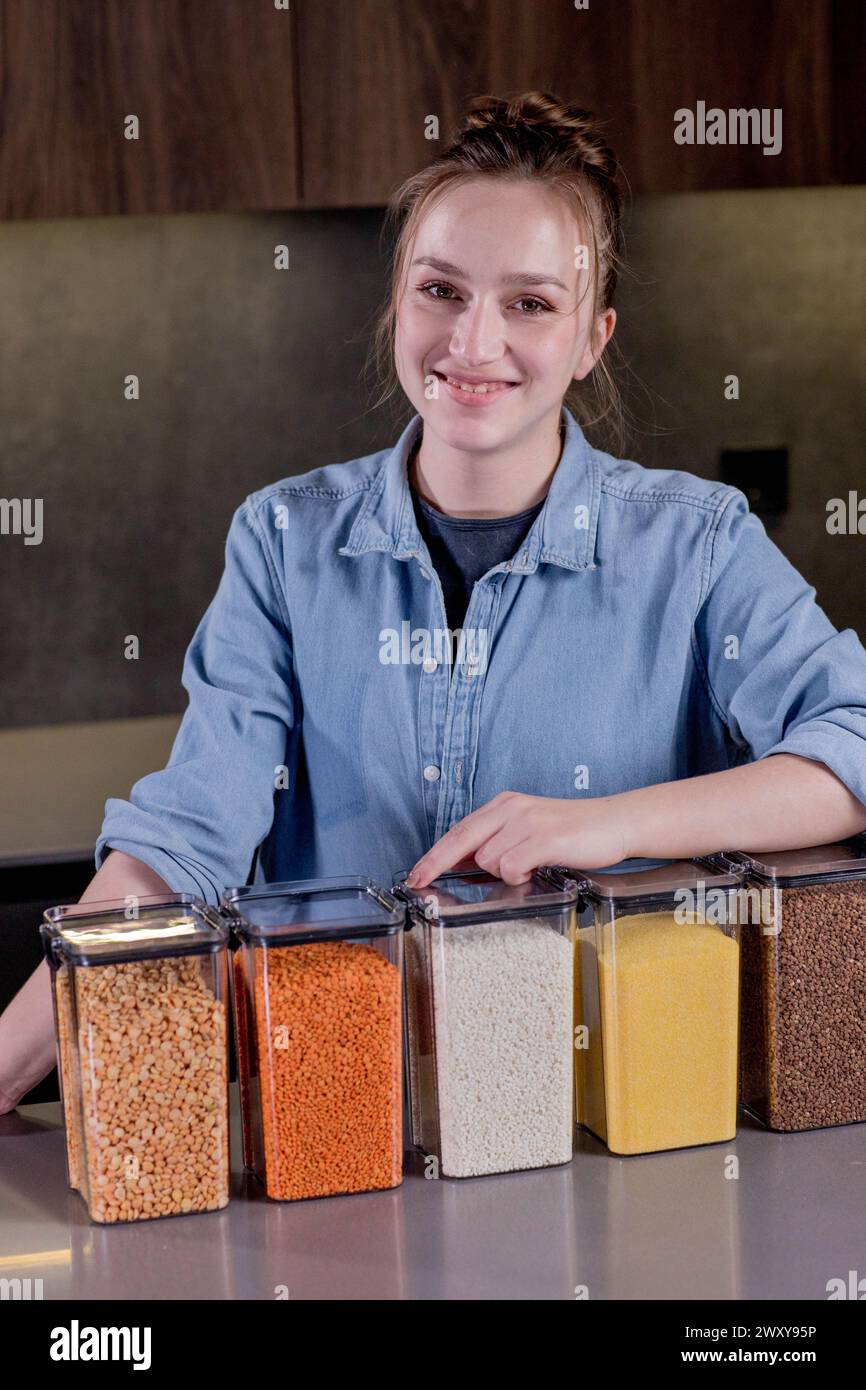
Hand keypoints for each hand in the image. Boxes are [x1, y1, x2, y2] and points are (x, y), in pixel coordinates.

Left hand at [406, 791, 632, 887]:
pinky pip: (511, 867)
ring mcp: (527, 822)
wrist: (614, 823)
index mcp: (504, 804)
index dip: (434, 854)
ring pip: (488, 860)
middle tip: (421, 882)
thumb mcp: (528, 827)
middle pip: (461, 841)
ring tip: (530, 866)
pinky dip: (520, 875)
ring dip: (505, 872)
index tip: (416, 873)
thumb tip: (464, 860)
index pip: (459, 830)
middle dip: (437, 864)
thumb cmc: (573, 831)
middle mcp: (511, 808)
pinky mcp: (543, 838)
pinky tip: (537, 868)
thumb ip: (497, 839)